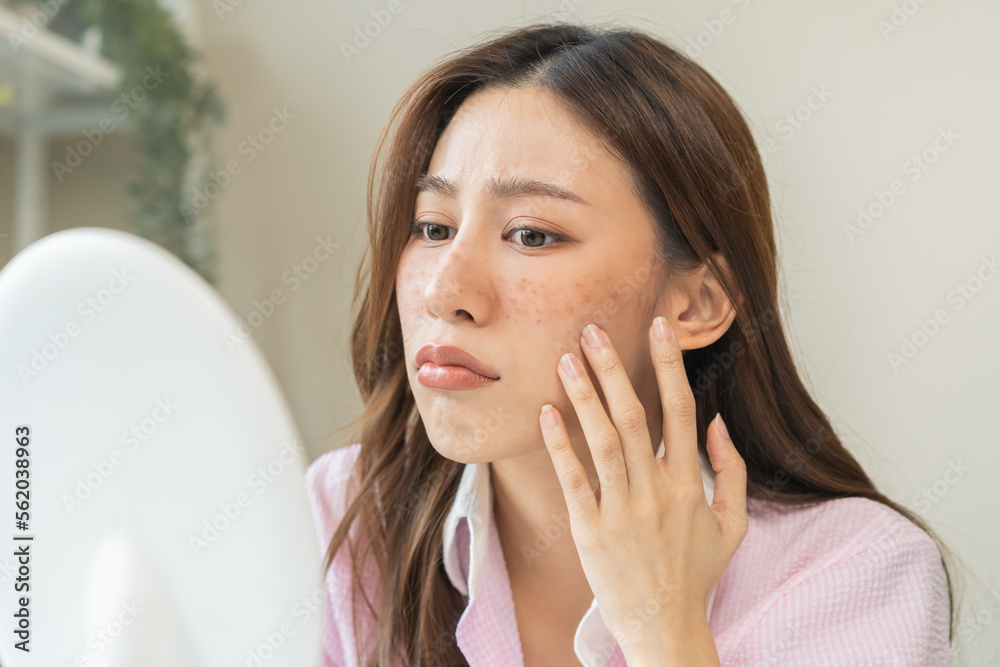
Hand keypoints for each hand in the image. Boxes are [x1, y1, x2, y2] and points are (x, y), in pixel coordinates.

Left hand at [538, 317, 747, 657]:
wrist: (665, 625)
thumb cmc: (696, 572)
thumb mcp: (733, 523)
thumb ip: (731, 470)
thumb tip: (718, 421)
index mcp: (689, 484)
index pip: (682, 410)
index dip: (670, 365)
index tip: (658, 327)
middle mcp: (656, 491)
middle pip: (634, 416)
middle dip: (613, 367)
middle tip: (593, 330)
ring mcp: (622, 510)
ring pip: (602, 441)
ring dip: (584, 396)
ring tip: (566, 359)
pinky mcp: (590, 530)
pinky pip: (573, 480)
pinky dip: (560, 445)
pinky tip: (547, 413)